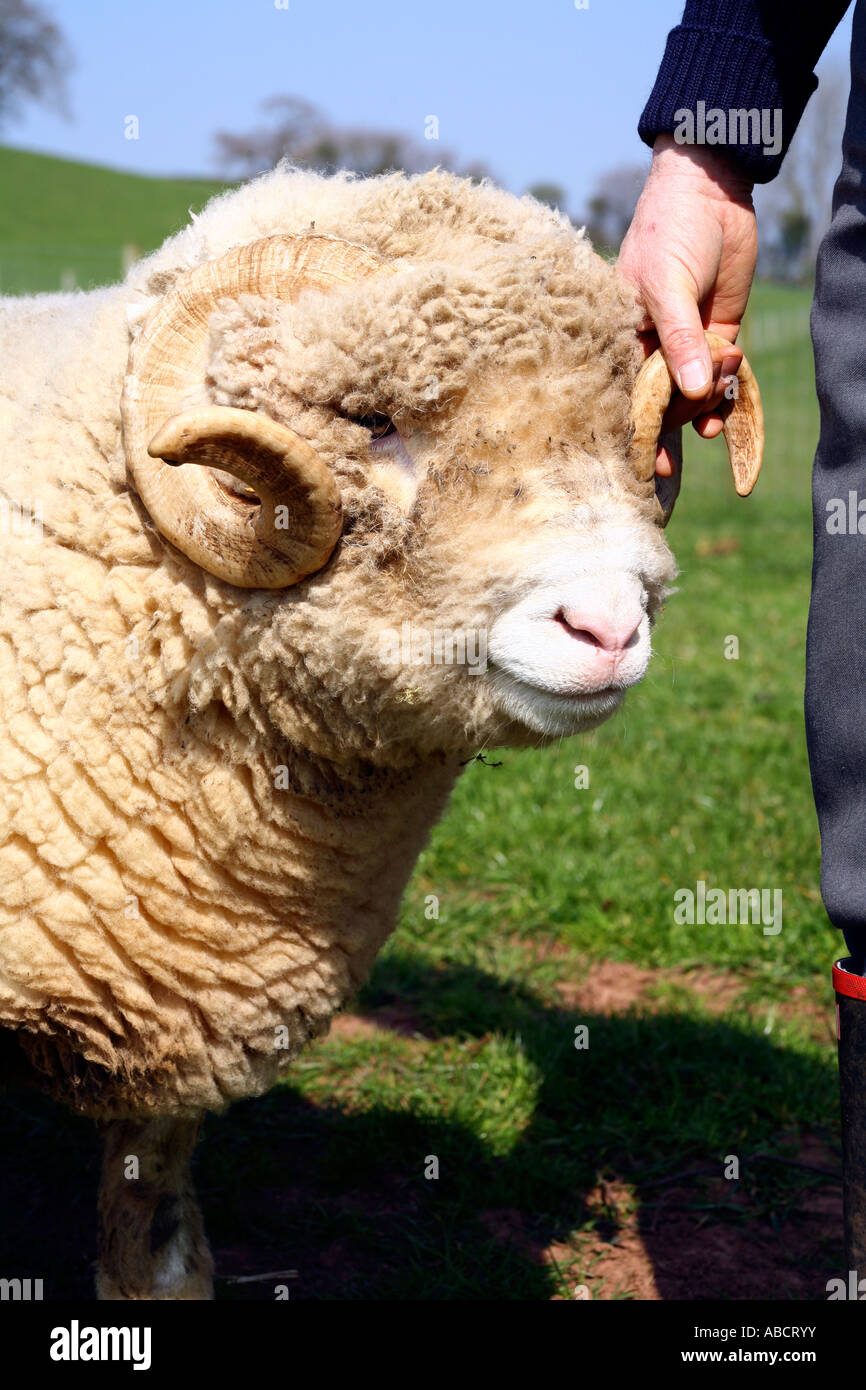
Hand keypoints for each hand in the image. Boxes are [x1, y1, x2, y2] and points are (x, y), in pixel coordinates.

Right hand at [618, 135, 757, 474]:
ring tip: (726, 374)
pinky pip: (718, 378)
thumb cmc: (671, 232)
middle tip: (706, 394)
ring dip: (710, 399)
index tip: (649, 466)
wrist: (712, 192)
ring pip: (694, 392)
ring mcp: (685, 342)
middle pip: (664, 401)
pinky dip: (723, 397)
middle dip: (684, 409)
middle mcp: (652, 345)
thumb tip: (691, 392)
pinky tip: (724, 411)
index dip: (638, 430)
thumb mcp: (667, 285)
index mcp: (623, 336)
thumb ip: (679, 339)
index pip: (627, 394)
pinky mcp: (716, 334)